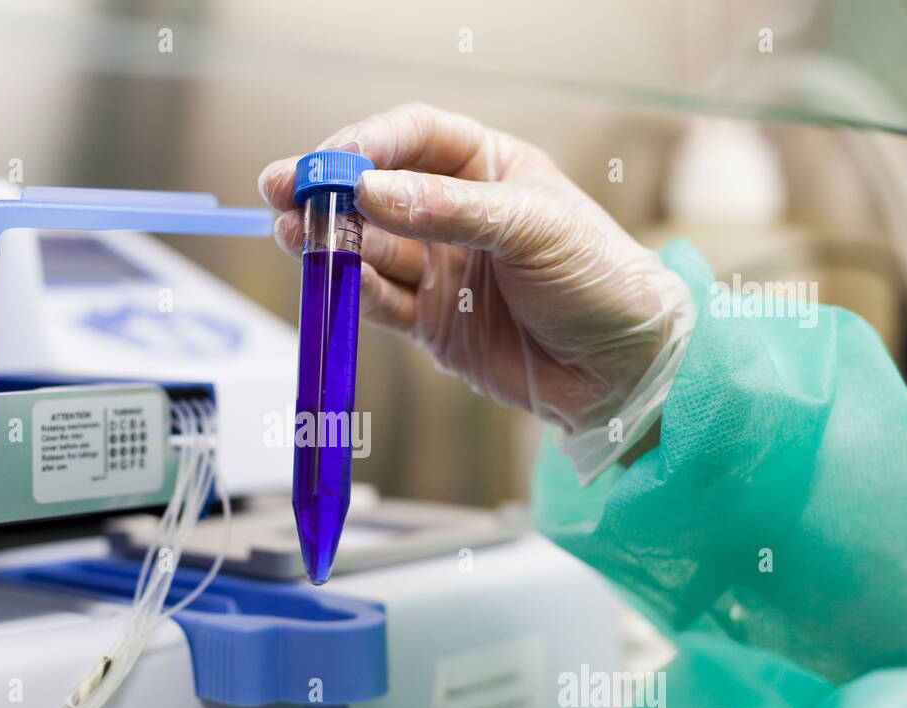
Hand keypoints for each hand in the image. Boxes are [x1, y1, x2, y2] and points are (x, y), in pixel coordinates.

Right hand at [259, 103, 692, 475]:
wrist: (622, 371)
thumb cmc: (600, 280)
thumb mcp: (532, 228)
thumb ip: (449, 211)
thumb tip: (371, 192)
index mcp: (488, 169)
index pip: (415, 138)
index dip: (368, 143)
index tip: (333, 161)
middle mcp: (455, 214)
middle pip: (378, 192)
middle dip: (330, 190)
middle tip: (284, 190)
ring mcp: (439, 268)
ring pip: (370, 247)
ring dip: (330, 240)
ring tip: (292, 233)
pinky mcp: (430, 321)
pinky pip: (379, 300)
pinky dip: (351, 289)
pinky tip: (325, 274)